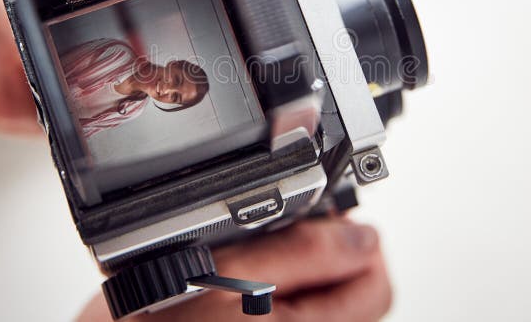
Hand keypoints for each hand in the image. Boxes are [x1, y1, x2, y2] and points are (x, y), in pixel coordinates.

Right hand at [78, 217, 392, 321]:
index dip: (360, 243)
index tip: (329, 219)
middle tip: (280, 232)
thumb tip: (363, 235)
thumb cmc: (154, 319)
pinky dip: (279, 283)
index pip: (377, 287)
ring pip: (325, 301)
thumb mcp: (230, 268)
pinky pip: (295, 309)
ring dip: (300, 268)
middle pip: (354, 293)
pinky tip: (243, 272)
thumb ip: (304, 252)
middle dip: (325, 253)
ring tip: (252, 254)